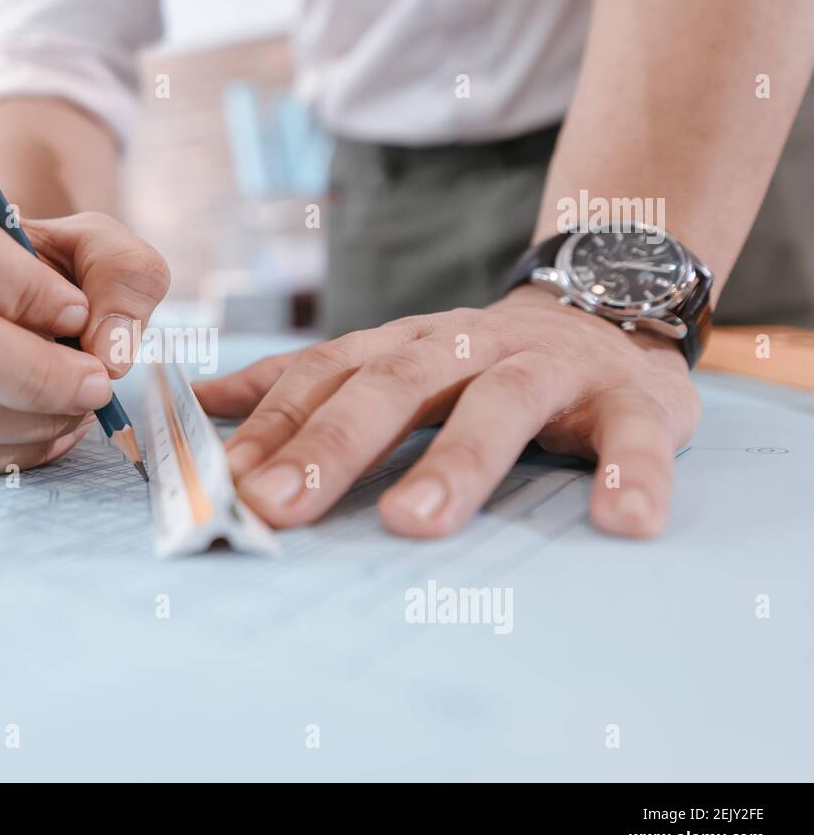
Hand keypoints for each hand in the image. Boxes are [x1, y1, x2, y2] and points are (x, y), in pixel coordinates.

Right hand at [0, 175, 169, 474]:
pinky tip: (50, 429)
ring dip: (24, 418)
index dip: (15, 286)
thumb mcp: (90, 243)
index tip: (74, 313)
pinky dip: (11, 450)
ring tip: (78, 406)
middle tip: (96, 383)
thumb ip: (121, 275)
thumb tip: (110, 350)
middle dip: (27, 370)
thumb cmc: (37, 267)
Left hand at [193, 286, 700, 537]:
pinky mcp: (630, 396)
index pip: (326, 376)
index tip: (224, 481)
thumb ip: (301, 383)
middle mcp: (467, 346)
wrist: (604, 311)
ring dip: (457, 462)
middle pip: (395, 385)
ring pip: (500, 404)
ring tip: (415, 523)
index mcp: (403, 344)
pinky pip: (633, 435)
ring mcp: (549, 367)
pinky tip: (621, 520)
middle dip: (334, 445)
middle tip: (281, 507)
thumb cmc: (475, 360)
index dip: (274, 424)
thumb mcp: (384, 360)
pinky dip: (629, 473)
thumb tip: (201, 403)